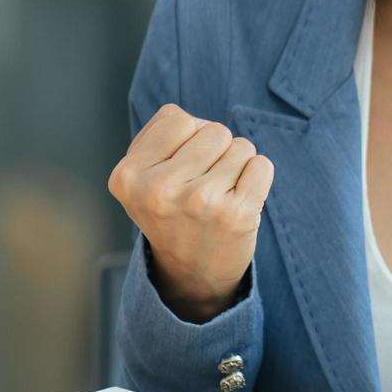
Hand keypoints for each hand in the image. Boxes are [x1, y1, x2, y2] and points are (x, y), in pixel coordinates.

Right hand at [107, 103, 274, 322]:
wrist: (193, 273)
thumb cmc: (174, 211)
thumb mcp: (142, 177)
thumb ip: (161, 136)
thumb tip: (194, 122)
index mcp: (128, 176)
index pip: (176, 118)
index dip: (186, 136)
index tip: (179, 167)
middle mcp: (159, 189)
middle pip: (214, 130)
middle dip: (216, 150)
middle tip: (203, 184)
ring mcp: (199, 202)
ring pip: (241, 146)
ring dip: (237, 165)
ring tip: (219, 195)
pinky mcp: (237, 214)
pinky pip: (262, 165)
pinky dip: (257, 178)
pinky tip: (239, 201)